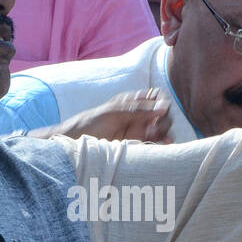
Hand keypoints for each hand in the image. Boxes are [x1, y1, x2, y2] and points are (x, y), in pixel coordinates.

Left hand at [28, 89, 171, 142]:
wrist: (76, 143)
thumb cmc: (90, 123)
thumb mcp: (112, 113)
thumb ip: (136, 109)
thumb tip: (162, 107)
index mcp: (131, 101)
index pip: (156, 96)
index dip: (161, 102)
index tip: (160, 112)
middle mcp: (137, 114)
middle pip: (162, 113)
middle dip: (163, 120)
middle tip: (154, 128)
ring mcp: (138, 129)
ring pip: (162, 128)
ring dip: (164, 132)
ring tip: (158, 138)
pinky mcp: (137, 144)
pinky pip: (156, 142)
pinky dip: (162, 143)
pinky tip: (163, 144)